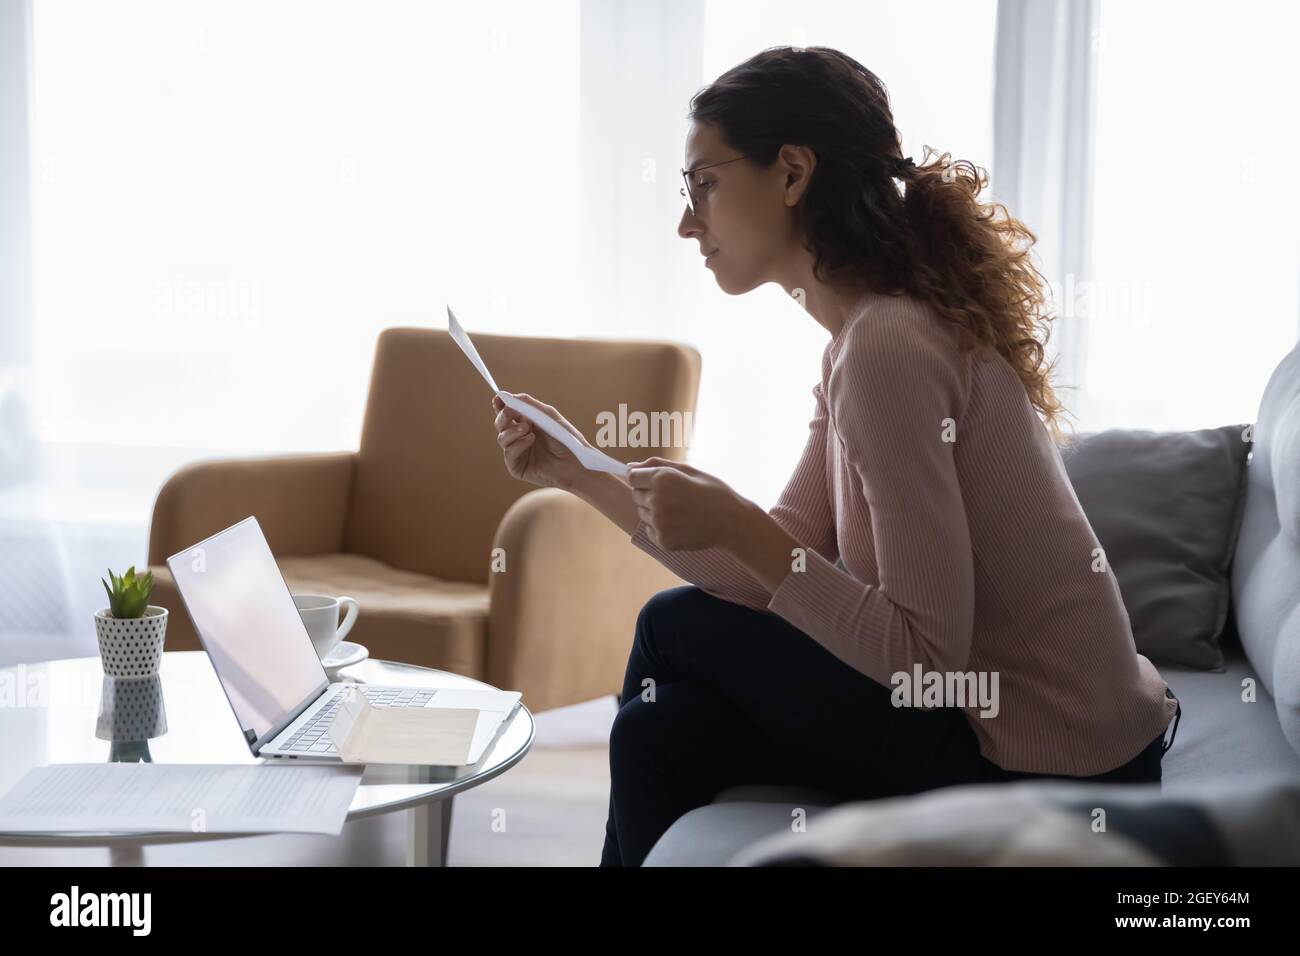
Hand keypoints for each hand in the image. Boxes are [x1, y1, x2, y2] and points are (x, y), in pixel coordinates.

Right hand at [492, 392, 590, 488]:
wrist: (576, 462)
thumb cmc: (565, 438)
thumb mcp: (547, 415)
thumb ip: (527, 404)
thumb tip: (504, 395)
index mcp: (526, 423)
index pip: (507, 413)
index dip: (500, 405)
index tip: (498, 399)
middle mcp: (520, 437)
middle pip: (500, 424)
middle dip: (503, 417)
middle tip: (510, 412)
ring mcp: (518, 453)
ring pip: (502, 438)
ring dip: (512, 431)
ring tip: (527, 429)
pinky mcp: (517, 467)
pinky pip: (509, 453)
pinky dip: (518, 445)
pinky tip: (530, 440)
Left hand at [626, 456, 748, 550]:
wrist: (732, 523)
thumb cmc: (713, 492)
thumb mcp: (688, 470)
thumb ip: (656, 465)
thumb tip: (629, 466)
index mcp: (662, 479)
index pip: (632, 476)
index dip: (642, 478)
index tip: (656, 481)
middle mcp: (656, 500)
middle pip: (635, 495)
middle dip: (649, 493)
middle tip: (675, 497)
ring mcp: (658, 522)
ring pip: (642, 513)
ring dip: (654, 511)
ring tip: (680, 511)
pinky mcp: (662, 540)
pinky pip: (650, 530)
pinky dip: (660, 527)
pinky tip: (681, 524)